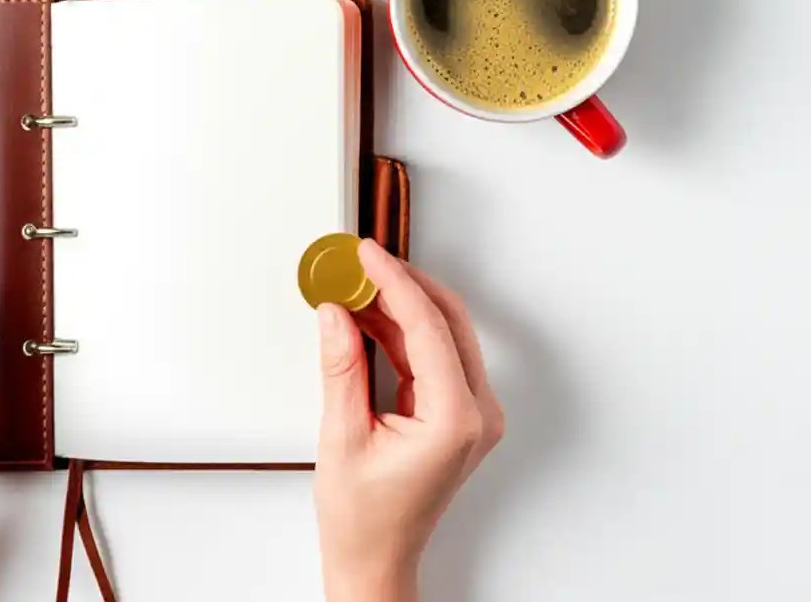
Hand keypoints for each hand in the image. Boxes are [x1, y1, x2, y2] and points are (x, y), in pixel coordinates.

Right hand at [313, 240, 503, 601]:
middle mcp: (476, 414)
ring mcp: (473, 415)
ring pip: (443, 334)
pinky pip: (435, 356)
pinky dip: (403, 332)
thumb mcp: (342, 436)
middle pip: (447, 322)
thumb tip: (336, 312)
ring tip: (356, 284)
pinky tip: (369, 318)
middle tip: (360, 261)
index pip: (428, 327)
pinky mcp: (459, 415)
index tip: (366, 254)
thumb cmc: (364, 519)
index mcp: (456, 419)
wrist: (376, 559)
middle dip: (402, 285)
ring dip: (401, 306)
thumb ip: (341, 367)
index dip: (395, 282)